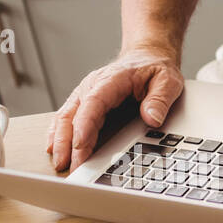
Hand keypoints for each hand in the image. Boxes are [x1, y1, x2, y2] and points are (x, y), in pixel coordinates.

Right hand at [46, 47, 183, 171]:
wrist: (147, 57)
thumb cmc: (155, 69)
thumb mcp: (167, 81)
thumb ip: (160, 99)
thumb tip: (152, 119)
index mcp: (111, 80)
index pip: (93, 103)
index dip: (84, 125)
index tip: (80, 145)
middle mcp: (93, 86)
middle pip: (73, 114)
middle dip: (67, 141)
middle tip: (67, 165)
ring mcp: (86, 94)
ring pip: (65, 117)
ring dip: (60, 140)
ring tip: (60, 163)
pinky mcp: (85, 102)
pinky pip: (68, 118)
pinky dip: (59, 133)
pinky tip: (55, 149)